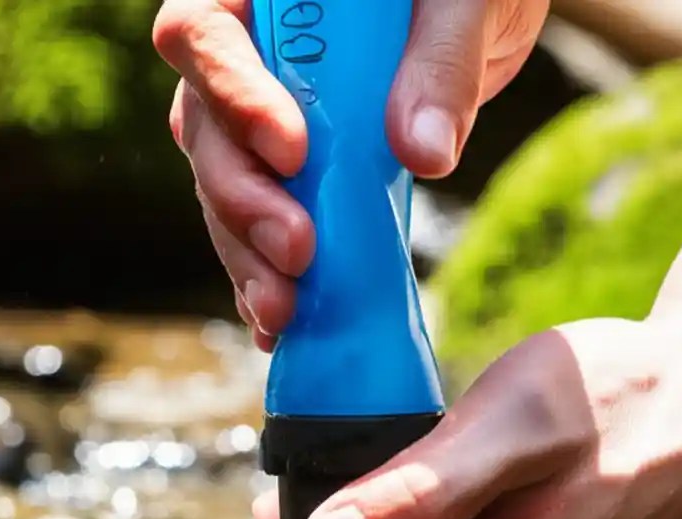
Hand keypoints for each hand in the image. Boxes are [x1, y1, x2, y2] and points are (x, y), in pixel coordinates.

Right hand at [153, 0, 549, 349]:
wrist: (479, 12)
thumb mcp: (465, 3)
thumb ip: (441, 64)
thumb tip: (422, 155)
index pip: (202, 32)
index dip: (233, 95)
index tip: (294, 154)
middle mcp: (241, 51)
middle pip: (202, 127)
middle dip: (243, 200)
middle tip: (297, 251)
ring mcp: (256, 113)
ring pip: (223, 185)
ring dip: (247, 252)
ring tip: (284, 310)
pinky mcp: (285, 167)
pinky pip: (256, 220)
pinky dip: (266, 271)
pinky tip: (284, 323)